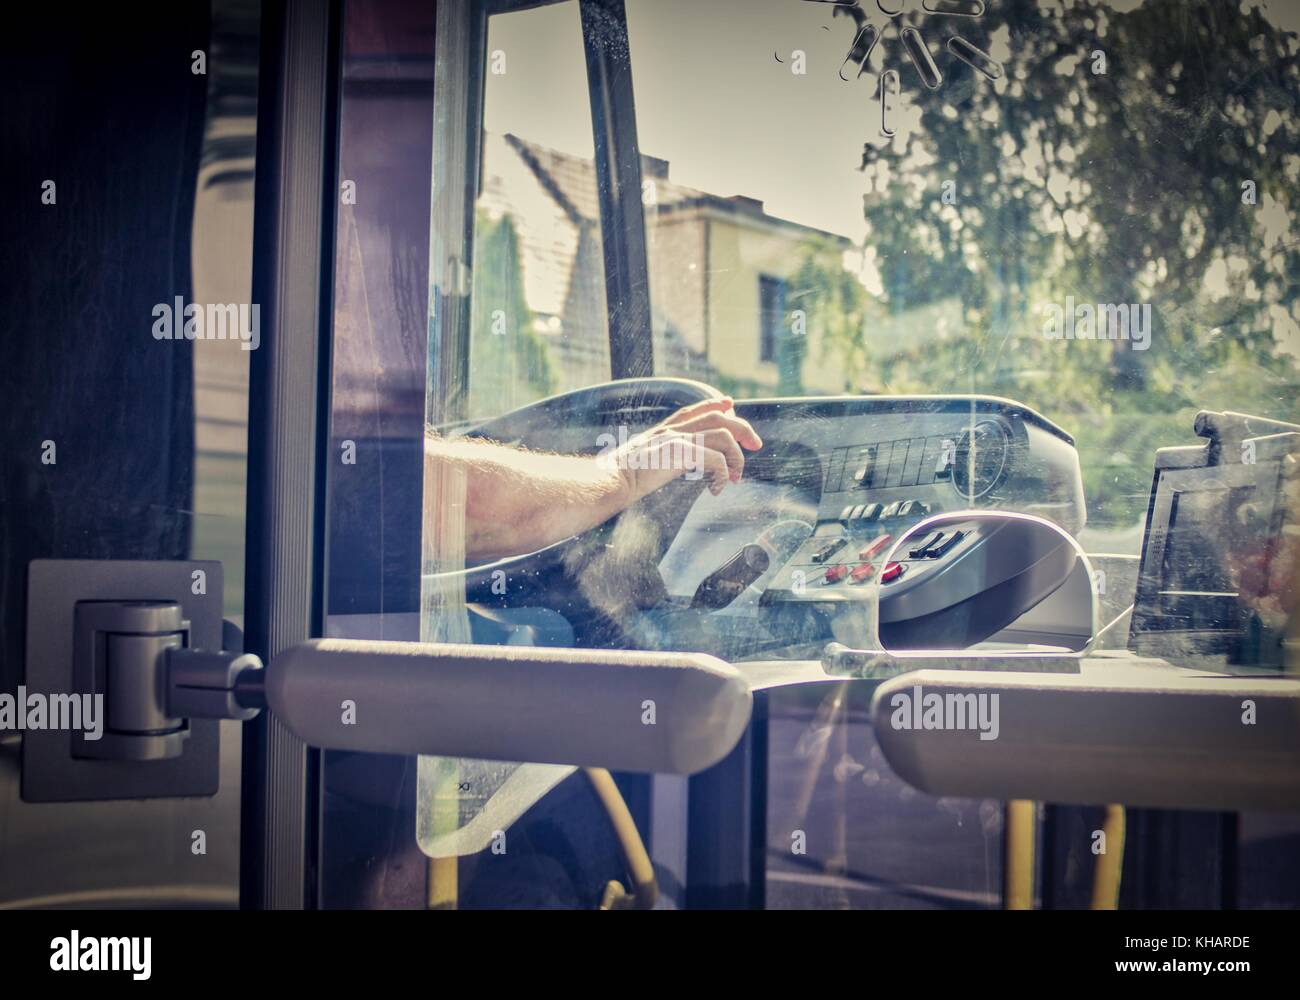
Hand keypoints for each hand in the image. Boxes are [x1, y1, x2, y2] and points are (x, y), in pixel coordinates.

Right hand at [601, 396, 763, 504]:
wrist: (609, 481)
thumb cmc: (618, 479)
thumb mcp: (639, 461)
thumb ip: (655, 457)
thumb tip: (661, 466)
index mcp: (662, 431)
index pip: (693, 410)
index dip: (714, 404)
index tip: (730, 404)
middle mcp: (672, 430)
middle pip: (719, 418)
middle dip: (743, 429)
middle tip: (756, 445)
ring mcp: (677, 439)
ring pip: (724, 436)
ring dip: (737, 458)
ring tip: (735, 478)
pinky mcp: (680, 452)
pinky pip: (716, 460)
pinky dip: (724, 474)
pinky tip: (717, 489)